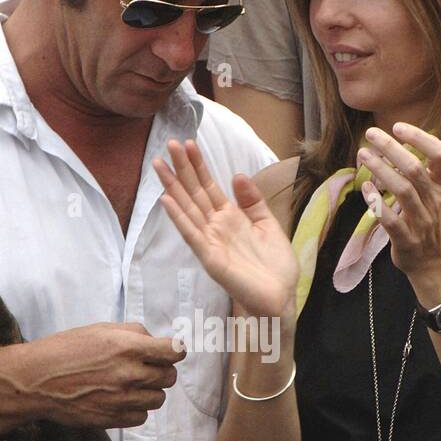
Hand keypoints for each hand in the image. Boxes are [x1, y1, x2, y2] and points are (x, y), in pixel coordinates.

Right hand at [15, 323, 184, 428]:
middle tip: (145, 367)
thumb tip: (156, 343)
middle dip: (161, 370)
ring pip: (159, 399)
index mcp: (128, 347)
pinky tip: (121, 399)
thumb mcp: (101, 330)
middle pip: (169, 377)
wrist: (37, 380)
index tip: (170, 352)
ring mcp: (123, 399)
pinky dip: (136, 408)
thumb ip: (133, 334)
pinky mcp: (114, 418)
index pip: (175, 352)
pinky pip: (142, 416)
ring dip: (150, 391)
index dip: (175, 351)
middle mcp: (130, 374)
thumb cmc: (66, 349)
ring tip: (130, 384)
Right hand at [153, 140, 298, 325]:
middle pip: (194, 192)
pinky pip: (192, 234)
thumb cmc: (275, 266)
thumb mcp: (268, 225)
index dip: (198, 165)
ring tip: (159, 165)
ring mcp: (210, 242)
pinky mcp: (210, 258)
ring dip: (173, 187)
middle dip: (181, 168)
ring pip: (188, 208)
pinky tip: (167, 200)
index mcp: (230, 218)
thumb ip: (252, 201)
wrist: (281, 297)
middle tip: (168, 143)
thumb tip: (237, 175)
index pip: (209, 186)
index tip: (188, 143)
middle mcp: (216, 227)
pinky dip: (179, 217)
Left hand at [356, 123, 440, 281]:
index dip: (420, 137)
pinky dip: (377, 203)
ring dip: (381, 170)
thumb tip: (411, 137)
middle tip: (371, 133)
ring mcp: (423, 221)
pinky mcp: (407, 239)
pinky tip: (365, 187)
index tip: (398, 127)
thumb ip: (435, 166)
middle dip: (391, 148)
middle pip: (415, 168)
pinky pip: (391, 220)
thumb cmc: (433, 219)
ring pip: (403, 190)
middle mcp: (437, 200)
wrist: (435, 262)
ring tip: (363, 154)